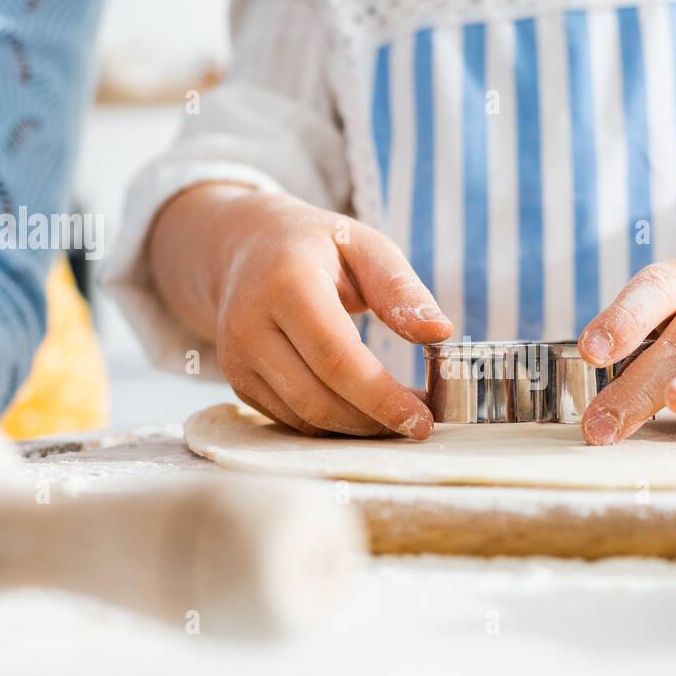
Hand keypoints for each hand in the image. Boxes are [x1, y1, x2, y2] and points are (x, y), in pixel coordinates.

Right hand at [209, 192, 452, 437]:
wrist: (243, 248)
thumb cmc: (315, 246)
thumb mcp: (364, 246)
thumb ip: (400, 290)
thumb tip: (439, 332)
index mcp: (286, 283)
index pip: (336, 357)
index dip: (381, 397)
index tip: (424, 419)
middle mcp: (250, 325)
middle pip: (317, 399)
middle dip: (375, 422)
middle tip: (420, 424)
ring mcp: (236, 358)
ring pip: (304, 418)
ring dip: (357, 429)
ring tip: (398, 416)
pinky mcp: (237, 382)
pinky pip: (291, 420)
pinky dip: (334, 426)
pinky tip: (364, 412)